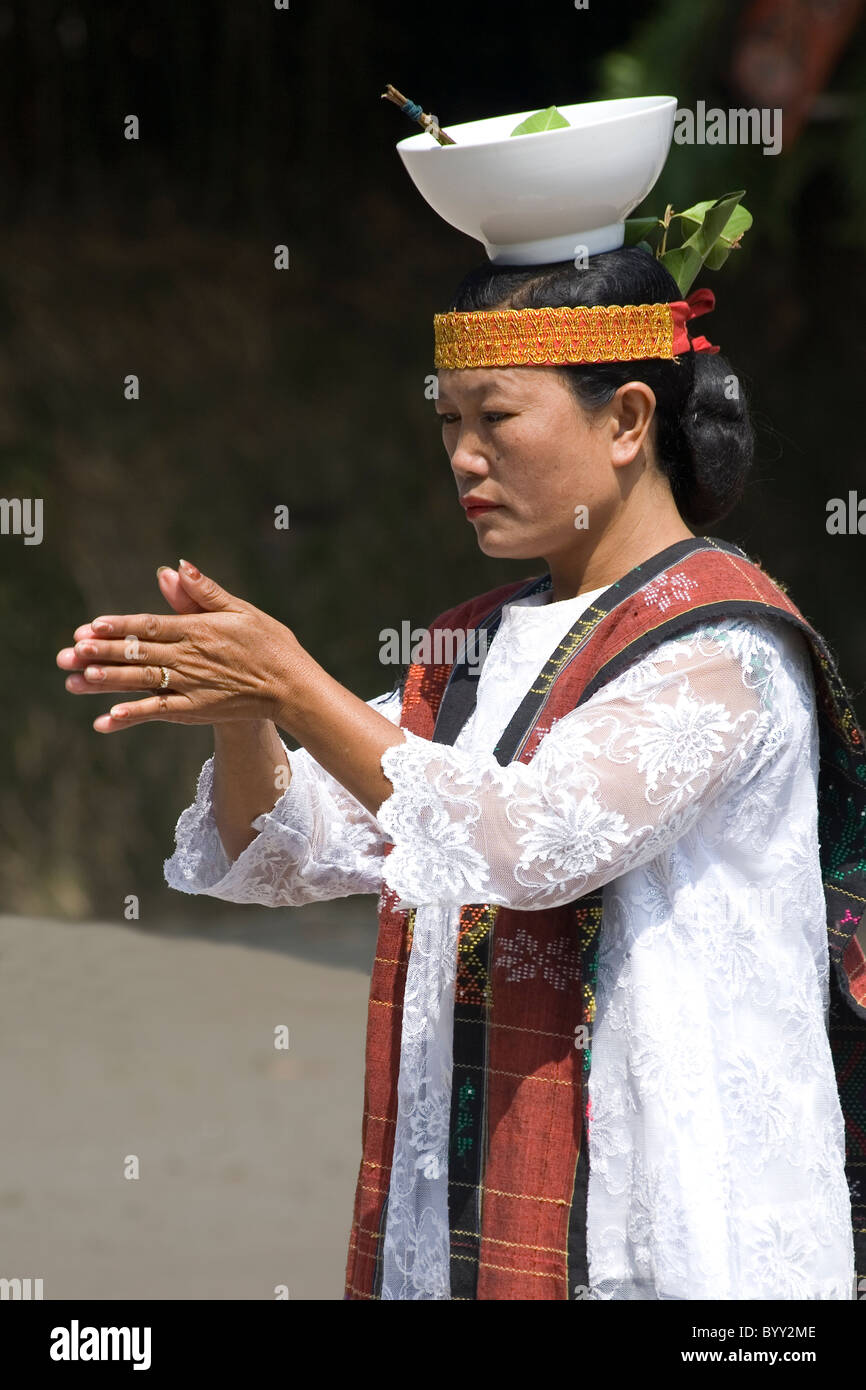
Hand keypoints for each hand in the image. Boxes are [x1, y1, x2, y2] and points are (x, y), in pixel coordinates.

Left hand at [57, 560, 306, 732]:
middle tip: (69, 652)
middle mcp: (190, 657)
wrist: (292, 687)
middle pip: (138, 653)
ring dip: (109, 682)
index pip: (150, 625)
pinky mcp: (196, 710)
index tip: (90, 625)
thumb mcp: (241, 609)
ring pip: (143, 682)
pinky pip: (159, 712)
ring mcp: (192, 685)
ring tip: (77, 680)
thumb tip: (176, 566)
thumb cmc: (270, 643)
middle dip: (101, 653)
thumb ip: (204, 591)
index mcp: (198, 629)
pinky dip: (134, 716)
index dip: (118, 626)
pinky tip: (108, 719)